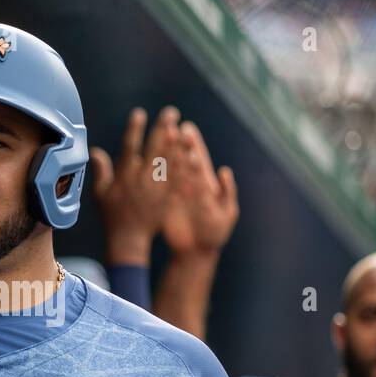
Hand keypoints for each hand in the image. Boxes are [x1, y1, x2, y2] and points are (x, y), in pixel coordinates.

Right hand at [89, 106, 181, 264]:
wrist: (129, 239)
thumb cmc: (112, 216)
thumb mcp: (101, 193)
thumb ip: (101, 171)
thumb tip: (95, 150)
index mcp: (124, 174)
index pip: (129, 146)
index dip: (134, 129)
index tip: (140, 113)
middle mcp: (141, 177)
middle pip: (153, 147)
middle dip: (162, 128)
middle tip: (171, 113)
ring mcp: (155, 187)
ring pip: (169, 160)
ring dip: (176, 142)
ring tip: (184, 129)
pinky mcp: (167, 196)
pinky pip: (178, 177)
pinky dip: (185, 164)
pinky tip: (192, 153)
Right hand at [161, 120, 237, 260]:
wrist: (198, 251)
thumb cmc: (216, 232)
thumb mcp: (227, 213)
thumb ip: (227, 192)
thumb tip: (224, 171)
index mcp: (206, 184)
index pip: (198, 160)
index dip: (193, 145)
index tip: (187, 129)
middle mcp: (190, 185)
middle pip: (183, 161)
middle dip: (176, 143)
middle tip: (169, 125)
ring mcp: (176, 193)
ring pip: (169, 171)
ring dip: (165, 154)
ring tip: (158, 138)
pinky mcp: (166, 204)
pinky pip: (160, 187)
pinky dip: (156, 175)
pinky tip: (148, 162)